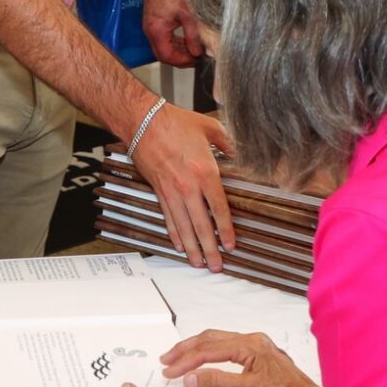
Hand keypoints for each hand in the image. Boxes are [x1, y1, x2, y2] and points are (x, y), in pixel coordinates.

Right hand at [127, 103, 235, 270]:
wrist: (143, 121)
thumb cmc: (175, 122)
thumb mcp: (210, 128)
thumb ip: (229, 143)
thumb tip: (242, 152)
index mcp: (205, 172)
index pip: (220, 209)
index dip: (226, 230)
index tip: (231, 245)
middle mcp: (188, 187)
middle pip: (202, 225)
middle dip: (210, 249)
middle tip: (216, 265)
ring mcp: (172, 191)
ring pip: (184, 227)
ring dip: (192, 248)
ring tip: (199, 263)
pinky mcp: (159, 191)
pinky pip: (168, 218)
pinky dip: (174, 234)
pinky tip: (180, 245)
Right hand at [142, 0, 202, 67]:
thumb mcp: (188, 13)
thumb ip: (193, 35)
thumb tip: (199, 52)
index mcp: (156, 30)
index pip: (167, 57)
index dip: (182, 62)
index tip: (197, 60)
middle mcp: (150, 29)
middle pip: (163, 53)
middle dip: (180, 58)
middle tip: (198, 57)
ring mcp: (151, 23)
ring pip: (163, 45)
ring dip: (178, 49)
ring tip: (195, 49)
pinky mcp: (154, 16)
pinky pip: (163, 35)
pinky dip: (175, 40)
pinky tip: (187, 37)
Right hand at [162, 330, 322, 386]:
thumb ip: (216, 382)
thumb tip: (190, 377)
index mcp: (250, 345)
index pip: (209, 349)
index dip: (186, 360)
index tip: (171, 371)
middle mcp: (252, 339)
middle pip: (210, 339)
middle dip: (186, 349)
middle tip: (167, 360)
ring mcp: (255, 345)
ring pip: (218, 341)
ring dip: (196, 349)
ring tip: (177, 358)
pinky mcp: (257, 354)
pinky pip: (227, 347)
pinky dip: (209, 353)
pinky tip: (201, 360)